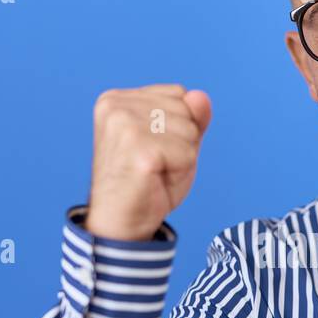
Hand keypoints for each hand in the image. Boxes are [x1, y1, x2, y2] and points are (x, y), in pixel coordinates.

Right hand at [84, 84, 211, 240]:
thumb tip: (201, 96)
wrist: (121, 224)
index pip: (178, 94)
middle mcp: (116, 107)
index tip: (152, 149)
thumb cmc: (146, 183)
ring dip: (182, 158)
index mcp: (116, 99)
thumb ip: (192, 117)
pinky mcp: (139, 150)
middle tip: (155, 165)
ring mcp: (125, 126)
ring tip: (154, 173)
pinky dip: (180, 172)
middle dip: (182, 142)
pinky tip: (155, 180)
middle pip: (186, 109)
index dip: (178, 127)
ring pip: (189, 131)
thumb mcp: (175, 142)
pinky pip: (187, 154)